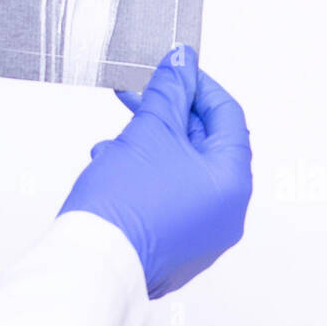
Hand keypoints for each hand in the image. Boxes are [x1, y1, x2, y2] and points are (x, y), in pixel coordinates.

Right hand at [60, 45, 251, 298]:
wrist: (93, 264)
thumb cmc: (124, 205)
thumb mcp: (150, 130)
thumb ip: (169, 91)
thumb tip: (182, 61)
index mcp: (233, 183)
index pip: (228, 117)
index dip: (199, 86)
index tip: (175, 69)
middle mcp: (227, 214)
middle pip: (205, 145)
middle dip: (167, 117)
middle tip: (138, 95)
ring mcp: (203, 236)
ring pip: (181, 172)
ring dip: (149, 147)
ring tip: (115, 141)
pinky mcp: (177, 247)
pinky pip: (169, 200)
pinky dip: (145, 178)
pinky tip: (113, 167)